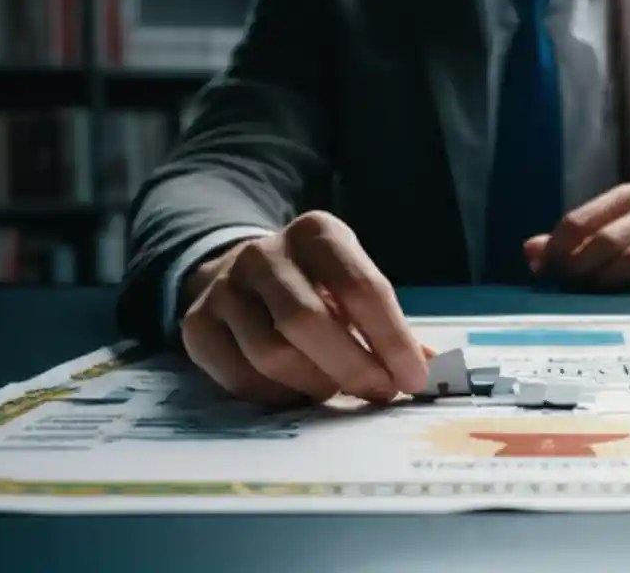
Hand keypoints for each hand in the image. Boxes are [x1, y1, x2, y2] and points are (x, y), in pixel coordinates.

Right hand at [179, 211, 427, 406]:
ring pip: (272, 354)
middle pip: (309, 321)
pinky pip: (241, 378)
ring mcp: (224, 287)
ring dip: (314, 384)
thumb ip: (390, 326)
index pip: (360, 286)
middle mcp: (264, 253)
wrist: (237, 275)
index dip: (391, 337)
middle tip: (379, 393)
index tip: (414, 377)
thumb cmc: (315, 288)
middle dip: (353, 366)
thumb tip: (432, 368)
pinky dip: (279, 396)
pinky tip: (297, 391)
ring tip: (334, 387)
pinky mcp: (197, 324)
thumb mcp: (353, 288)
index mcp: (317, 234)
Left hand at [523, 184, 629, 290]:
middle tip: (566, 286)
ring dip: (606, 280)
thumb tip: (530, 251)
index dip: (557, 249)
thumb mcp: (607, 233)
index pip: (579, 220)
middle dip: (579, 267)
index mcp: (628, 196)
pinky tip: (626, 297)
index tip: (546, 271)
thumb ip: (568, 243)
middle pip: (605, 241)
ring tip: (592, 293)